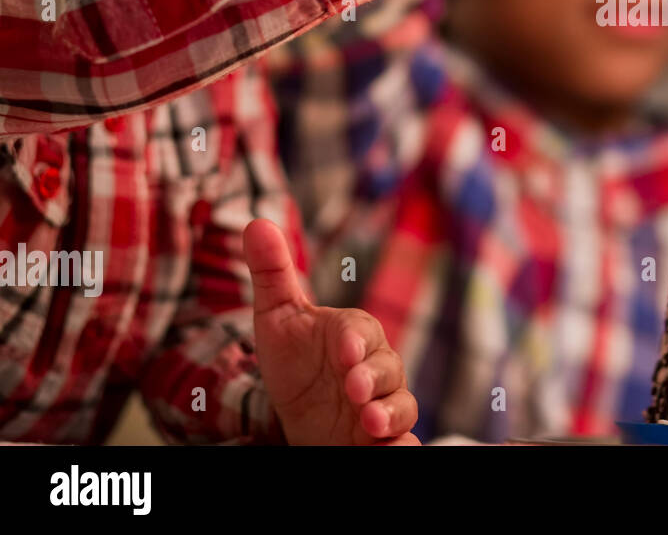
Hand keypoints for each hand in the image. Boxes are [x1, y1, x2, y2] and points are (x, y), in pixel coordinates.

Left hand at [243, 219, 419, 444]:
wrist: (301, 413)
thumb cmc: (296, 362)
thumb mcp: (277, 320)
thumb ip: (274, 273)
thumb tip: (257, 223)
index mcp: (352, 334)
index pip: (361, 331)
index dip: (356, 340)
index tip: (344, 350)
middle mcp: (375, 367)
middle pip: (388, 368)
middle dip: (374, 378)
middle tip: (354, 389)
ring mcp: (382, 404)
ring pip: (402, 405)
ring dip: (390, 414)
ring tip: (370, 424)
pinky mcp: (384, 438)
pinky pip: (405, 440)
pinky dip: (404, 445)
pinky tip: (396, 451)